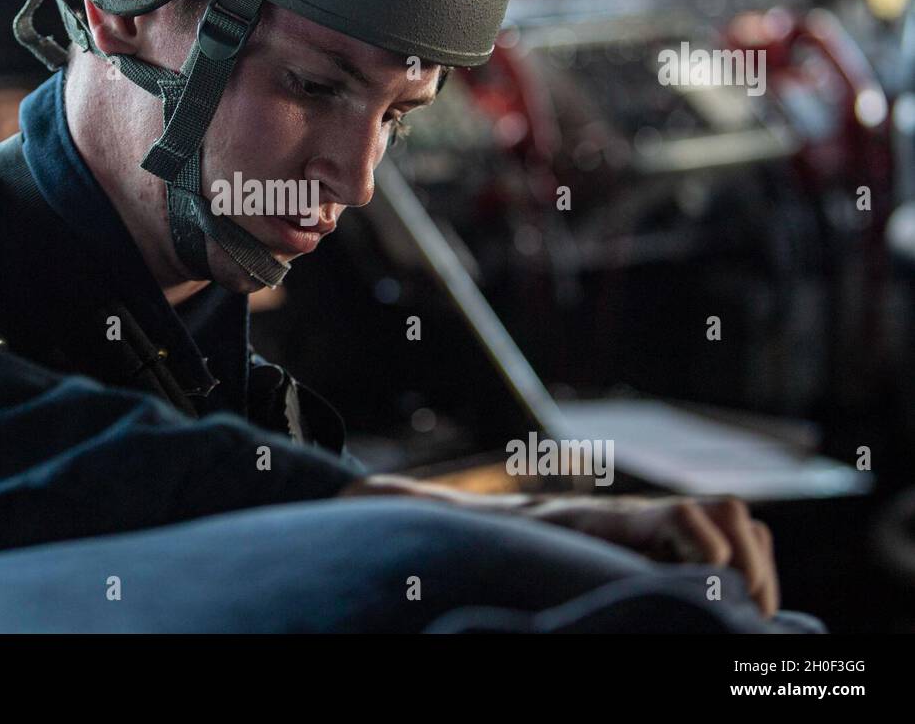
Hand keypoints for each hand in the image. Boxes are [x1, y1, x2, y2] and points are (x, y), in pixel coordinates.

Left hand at [338, 476, 779, 616]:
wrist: (489, 531)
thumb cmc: (474, 535)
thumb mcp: (450, 526)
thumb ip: (411, 505)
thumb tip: (358, 490)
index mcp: (596, 518)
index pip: (678, 511)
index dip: (708, 545)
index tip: (715, 590)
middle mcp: (635, 520)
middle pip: (724, 516)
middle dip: (750, 563)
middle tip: (749, 621)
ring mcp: (655, 537)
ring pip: (737, 529)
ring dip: (755, 570)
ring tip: (748, 625)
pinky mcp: (662, 558)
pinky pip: (730, 551)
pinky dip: (746, 576)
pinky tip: (732, 624)